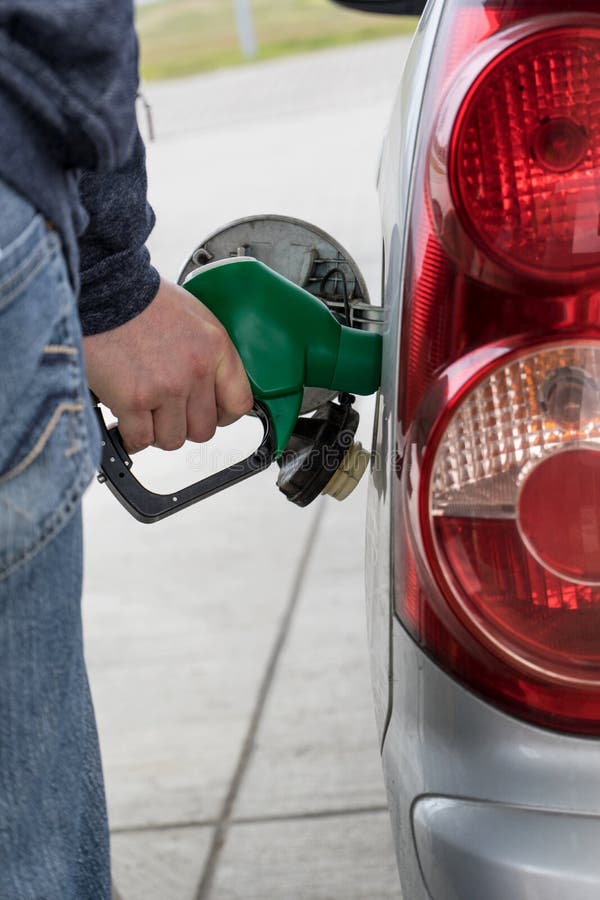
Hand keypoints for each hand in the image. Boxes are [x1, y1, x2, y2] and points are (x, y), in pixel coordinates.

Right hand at [83, 278, 252, 452]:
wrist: (101, 289)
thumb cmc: (141, 300)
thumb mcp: (193, 318)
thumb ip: (207, 354)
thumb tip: (209, 390)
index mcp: (216, 347)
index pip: (238, 403)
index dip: (222, 415)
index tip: (208, 413)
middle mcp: (196, 370)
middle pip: (203, 429)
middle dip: (184, 424)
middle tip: (167, 411)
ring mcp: (166, 388)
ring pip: (172, 439)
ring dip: (156, 431)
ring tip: (143, 411)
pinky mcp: (133, 400)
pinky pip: (140, 439)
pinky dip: (130, 436)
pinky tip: (124, 420)